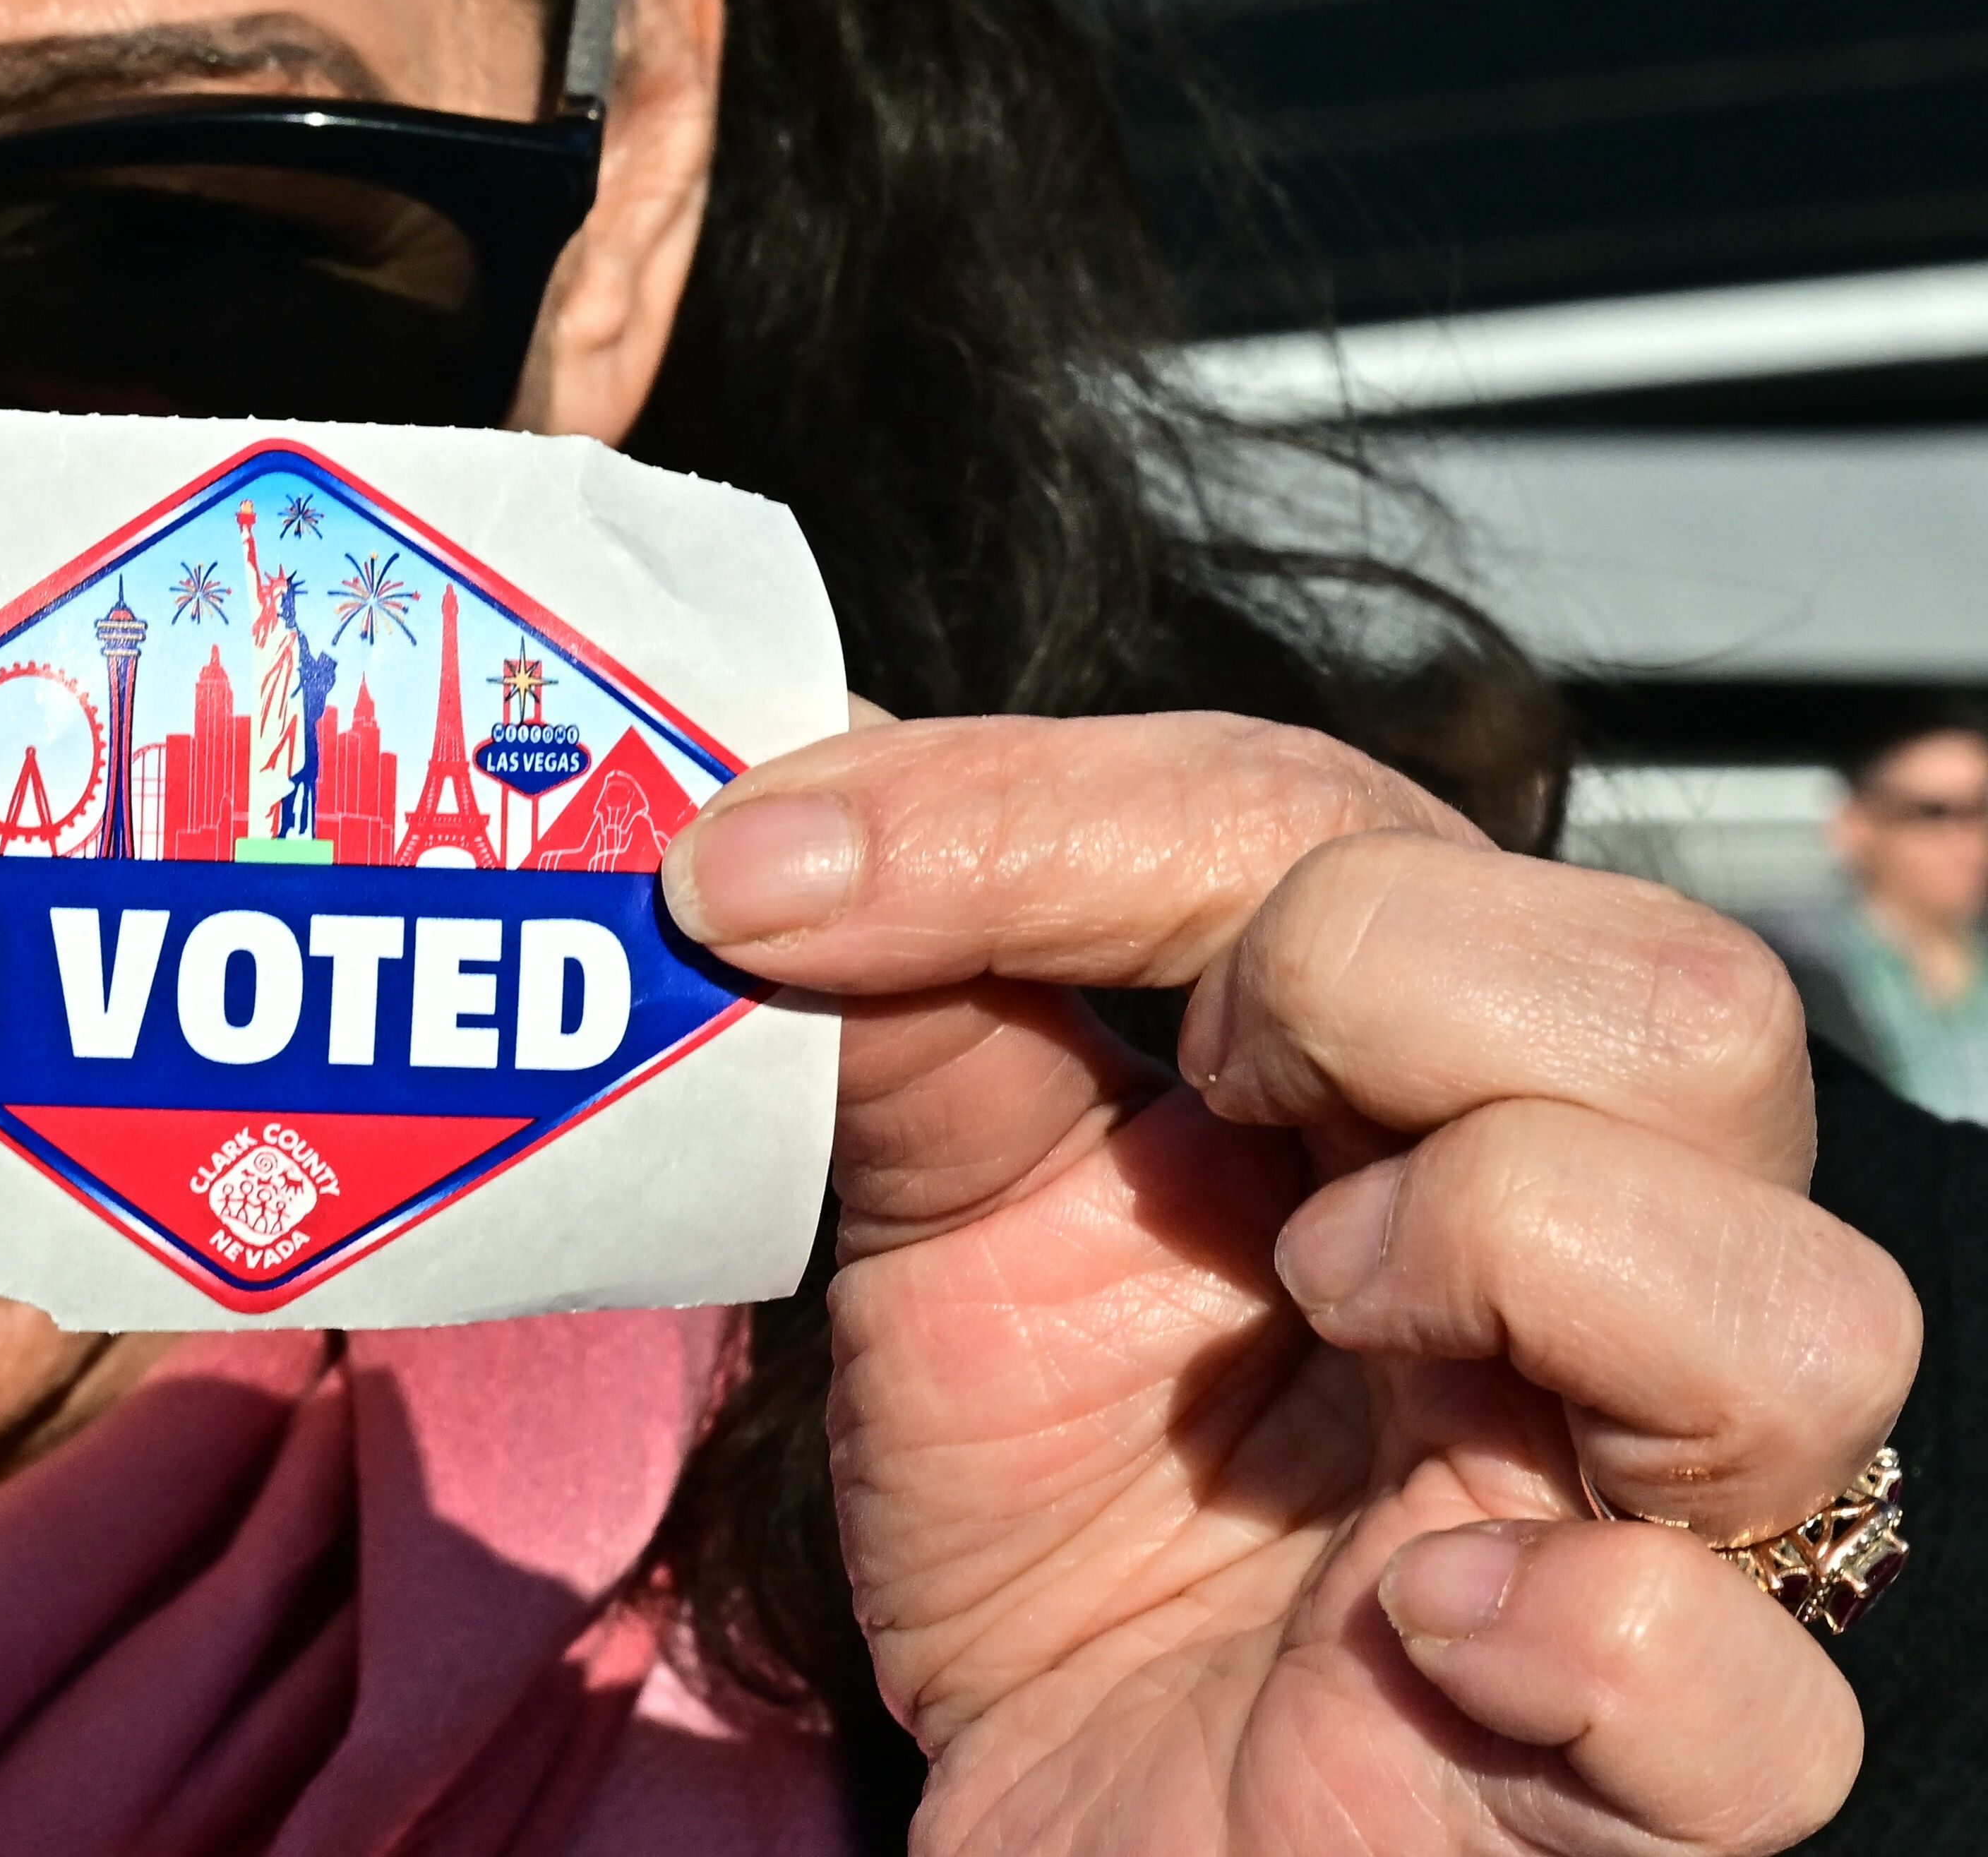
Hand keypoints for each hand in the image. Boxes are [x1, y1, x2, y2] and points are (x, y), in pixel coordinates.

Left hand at [667, 715, 1917, 1856]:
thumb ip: (898, 1025)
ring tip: (1320, 1305)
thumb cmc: (1057, 1518)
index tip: (767, 877)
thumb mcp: (945, 1235)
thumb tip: (776, 825)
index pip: (1340, 830)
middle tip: (1184, 1093)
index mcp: (1441, 1094)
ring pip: (1800, 1309)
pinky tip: (1418, 1617)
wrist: (1058, 1817)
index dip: (1047, 812)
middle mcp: (1605, 1271)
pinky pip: (1754, 1701)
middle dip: (1375, 975)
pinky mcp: (1630, 1788)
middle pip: (1682, 1002)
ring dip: (1527, 1245)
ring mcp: (1642, 1529)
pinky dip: (1601, 1631)